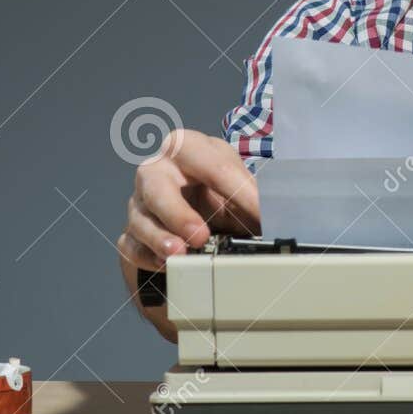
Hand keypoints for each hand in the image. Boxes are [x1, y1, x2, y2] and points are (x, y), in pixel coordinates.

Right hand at [116, 129, 259, 271]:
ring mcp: (140, 201)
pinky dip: (147, 257)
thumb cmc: (215, 189)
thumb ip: (255, 197)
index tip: (260, 215)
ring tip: (179, 254)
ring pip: (139, 218)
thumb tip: (280, 218)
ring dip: (159, 238)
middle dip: (177, 212)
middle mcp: (158, 171)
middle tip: (200, 236)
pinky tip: (165, 265)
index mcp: (188, 148)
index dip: (238, 190)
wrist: (195, 205)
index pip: (211, 164)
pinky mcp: (133, 231)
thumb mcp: (238, 185)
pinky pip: (131, 245)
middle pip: (156, 184)